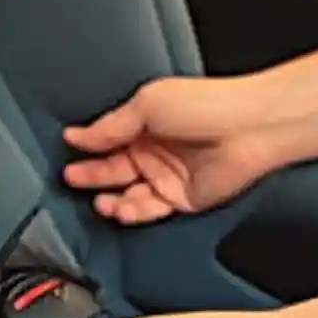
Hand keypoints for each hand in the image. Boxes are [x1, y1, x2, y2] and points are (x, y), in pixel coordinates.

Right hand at [64, 77, 290, 224]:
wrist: (250, 129)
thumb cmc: (207, 105)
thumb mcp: (147, 105)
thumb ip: (111, 126)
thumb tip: (79, 135)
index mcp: (146, 122)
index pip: (108, 138)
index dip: (87, 145)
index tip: (67, 148)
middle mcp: (155, 150)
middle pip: (114, 168)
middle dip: (91, 175)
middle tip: (71, 177)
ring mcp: (168, 176)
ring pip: (129, 194)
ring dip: (110, 199)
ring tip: (98, 200)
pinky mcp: (183, 199)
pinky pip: (150, 210)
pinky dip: (132, 212)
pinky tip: (120, 208)